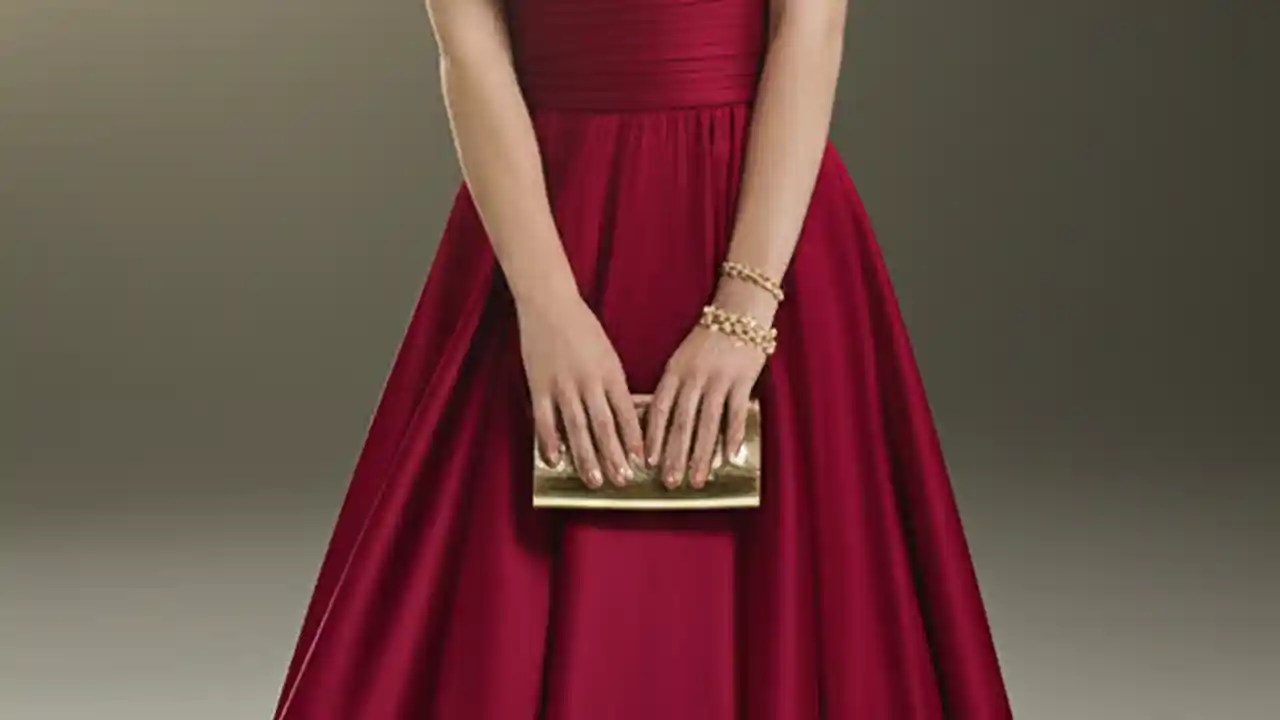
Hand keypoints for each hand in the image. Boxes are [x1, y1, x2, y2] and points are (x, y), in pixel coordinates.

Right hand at [517, 291, 643, 488]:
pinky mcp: (539, 386)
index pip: (626, 414)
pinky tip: (556, 461)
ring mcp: (562, 386)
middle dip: (615, 457)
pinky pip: (545, 420)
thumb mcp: (607, 355)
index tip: (641, 463)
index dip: (634, 440)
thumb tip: (623, 418)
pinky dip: (550, 442)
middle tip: (622, 481)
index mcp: (611, 373)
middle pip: (604, 427)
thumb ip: (614, 385)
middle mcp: (589, 382)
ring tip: (595, 480)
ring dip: (587, 457)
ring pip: (577, 429)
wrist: (549, 304)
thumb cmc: (582, 328)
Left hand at [645, 282, 776, 489]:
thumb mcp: (681, 360)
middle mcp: (694, 377)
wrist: (740, 312)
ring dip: (701, 455)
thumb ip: (672, 389)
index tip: (646, 463)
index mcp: (674, 372)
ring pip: (707, 424)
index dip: (652, 437)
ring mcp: (719, 380)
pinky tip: (728, 459)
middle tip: (669, 482)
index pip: (658, 409)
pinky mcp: (743, 381)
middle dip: (674, 456)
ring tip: (696, 480)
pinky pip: (735, 414)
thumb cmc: (706, 340)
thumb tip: (657, 425)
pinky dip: (732, 437)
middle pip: (681, 422)